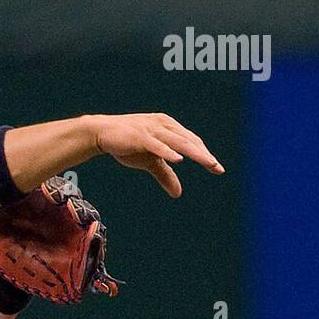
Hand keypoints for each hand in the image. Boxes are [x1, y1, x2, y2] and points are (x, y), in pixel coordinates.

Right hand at [89, 113, 223, 196]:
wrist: (102, 133)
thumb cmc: (128, 144)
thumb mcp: (150, 162)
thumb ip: (165, 175)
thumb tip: (178, 193)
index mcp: (169, 128)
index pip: (192, 142)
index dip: (205, 155)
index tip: (217, 169)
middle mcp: (164, 125)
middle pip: (189, 141)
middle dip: (204, 155)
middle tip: (217, 168)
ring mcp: (153, 130)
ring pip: (178, 142)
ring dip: (194, 152)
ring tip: (207, 162)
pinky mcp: (140, 136)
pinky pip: (157, 145)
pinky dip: (168, 151)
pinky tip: (179, 159)